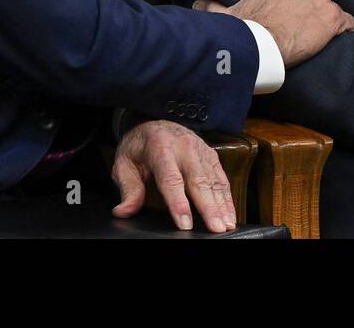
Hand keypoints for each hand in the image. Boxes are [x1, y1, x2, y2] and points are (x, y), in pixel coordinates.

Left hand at [110, 119, 235, 231]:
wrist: (155, 124)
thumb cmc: (139, 147)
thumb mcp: (124, 164)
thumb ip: (128, 188)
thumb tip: (123, 210)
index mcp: (160, 147)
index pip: (170, 179)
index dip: (178, 203)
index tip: (185, 224)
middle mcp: (184, 146)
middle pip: (198, 181)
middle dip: (208, 207)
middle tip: (215, 229)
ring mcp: (200, 150)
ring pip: (213, 181)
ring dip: (222, 205)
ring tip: (226, 225)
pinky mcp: (211, 155)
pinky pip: (221, 178)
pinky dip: (227, 198)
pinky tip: (230, 214)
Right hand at [196, 0, 353, 66]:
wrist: (261, 43)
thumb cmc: (244, 29)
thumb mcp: (227, 13)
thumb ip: (215, 6)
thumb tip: (199, 5)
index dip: (298, 8)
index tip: (292, 22)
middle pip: (317, 0)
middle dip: (313, 15)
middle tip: (304, 34)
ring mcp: (321, 2)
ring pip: (331, 11)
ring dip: (327, 25)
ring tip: (319, 42)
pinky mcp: (332, 19)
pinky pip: (348, 23)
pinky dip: (345, 32)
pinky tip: (338, 42)